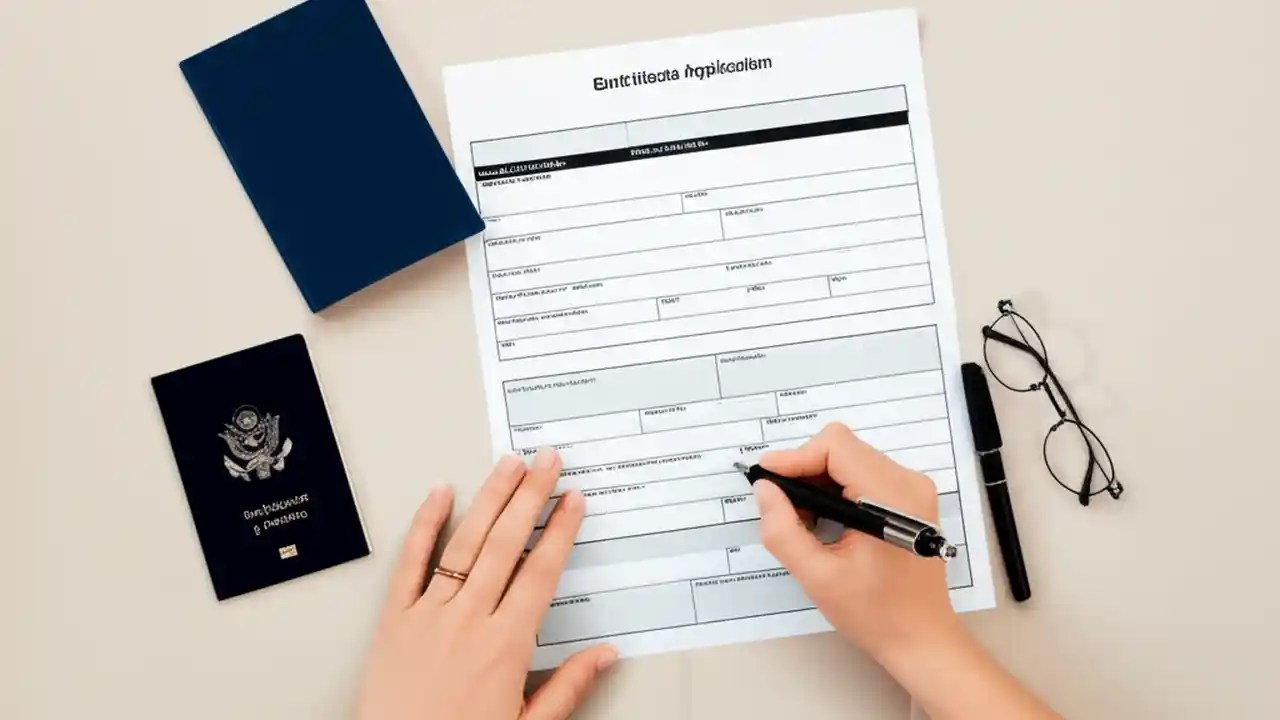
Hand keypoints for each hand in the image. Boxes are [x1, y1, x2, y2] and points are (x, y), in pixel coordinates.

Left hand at [357, 449, 616, 719]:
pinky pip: (410, 562)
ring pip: (465, 542)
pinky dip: (425, 524)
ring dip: (490, 498)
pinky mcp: (393, 620)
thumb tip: (605, 656)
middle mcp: (468, 620)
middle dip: (531, 496)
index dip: (560, 530)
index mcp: (506, 646)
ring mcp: (428, 615)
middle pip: (506, 543)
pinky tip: (439, 494)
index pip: (541, 571)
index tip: (573, 501)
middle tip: (547, 461)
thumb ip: (568, 688)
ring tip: (507, 465)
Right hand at [753, 423, 960, 660]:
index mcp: (891, 496)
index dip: (795, 457)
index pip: (836, 446)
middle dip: (805, 471)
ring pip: (851, 459)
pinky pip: (864, 474)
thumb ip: (784, 531)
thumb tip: (764, 490)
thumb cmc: (875, 613)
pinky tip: (827, 521)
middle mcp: (908, 482)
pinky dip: (838, 489)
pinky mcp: (910, 499)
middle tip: (785, 509)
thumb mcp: (818, 577)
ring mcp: (913, 489)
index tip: (766, 482)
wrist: (922, 638)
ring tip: (805, 520)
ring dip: (820, 481)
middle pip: (842, 449)